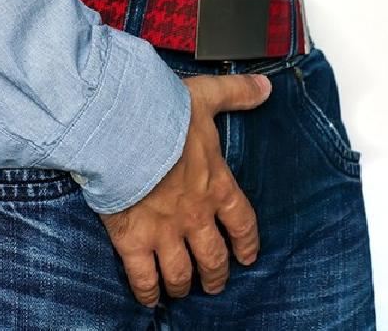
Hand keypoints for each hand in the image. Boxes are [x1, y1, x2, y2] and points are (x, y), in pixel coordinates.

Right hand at [99, 73, 271, 306]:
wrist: (122, 130)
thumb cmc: (163, 114)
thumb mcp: (207, 96)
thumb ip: (237, 93)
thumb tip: (265, 88)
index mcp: (216, 185)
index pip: (242, 223)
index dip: (247, 243)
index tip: (248, 257)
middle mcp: (196, 216)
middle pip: (214, 256)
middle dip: (217, 273)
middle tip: (217, 283)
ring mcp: (165, 232)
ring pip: (182, 271)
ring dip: (185, 284)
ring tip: (185, 291)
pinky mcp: (133, 240)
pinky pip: (143, 277)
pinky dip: (147, 291)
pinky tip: (149, 298)